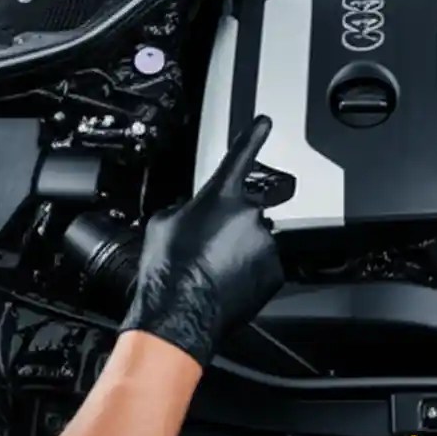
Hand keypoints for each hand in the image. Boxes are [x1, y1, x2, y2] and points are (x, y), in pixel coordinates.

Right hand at [120, 116, 282, 365]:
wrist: (180, 313)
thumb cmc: (167, 271)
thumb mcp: (162, 224)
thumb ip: (184, 207)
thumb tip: (190, 210)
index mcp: (220, 196)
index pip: (241, 156)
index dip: (254, 136)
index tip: (266, 122)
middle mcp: (248, 215)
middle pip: (245, 211)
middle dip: (232, 225)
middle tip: (209, 248)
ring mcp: (265, 243)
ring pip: (255, 240)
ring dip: (240, 250)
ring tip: (214, 270)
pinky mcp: (274, 270)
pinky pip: (264, 265)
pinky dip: (249, 272)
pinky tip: (226, 282)